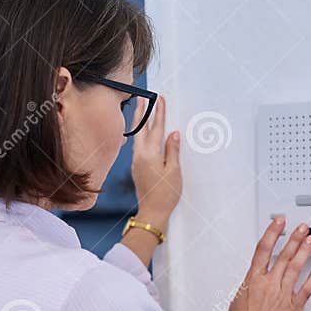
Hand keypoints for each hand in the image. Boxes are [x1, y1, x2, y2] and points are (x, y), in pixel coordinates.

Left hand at [130, 95, 180, 228]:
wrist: (152, 212)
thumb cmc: (166, 194)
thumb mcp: (174, 171)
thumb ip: (172, 150)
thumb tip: (173, 133)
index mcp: (150, 154)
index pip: (156, 129)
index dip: (159, 113)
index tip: (160, 100)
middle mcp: (140, 156)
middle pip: (141, 129)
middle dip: (142, 113)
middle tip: (142, 98)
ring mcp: (136, 162)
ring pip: (137, 137)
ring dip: (140, 123)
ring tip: (140, 111)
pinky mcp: (136, 168)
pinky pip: (137, 146)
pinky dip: (139, 135)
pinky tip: (142, 134)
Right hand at [222, 217, 310, 310]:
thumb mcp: (239, 298)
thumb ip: (252, 284)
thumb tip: (258, 276)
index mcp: (253, 280)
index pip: (263, 249)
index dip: (272, 233)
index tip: (279, 222)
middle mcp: (269, 284)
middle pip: (284, 255)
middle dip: (294, 238)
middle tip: (303, 227)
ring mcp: (283, 295)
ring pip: (296, 268)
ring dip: (304, 252)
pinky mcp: (294, 307)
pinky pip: (306, 290)